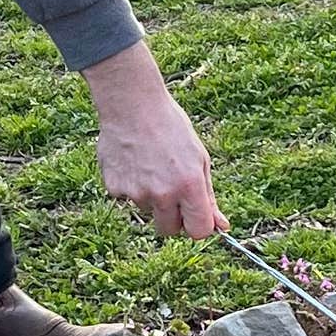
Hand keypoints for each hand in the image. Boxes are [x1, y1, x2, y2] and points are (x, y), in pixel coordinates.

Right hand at [83, 40, 224, 238]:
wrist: (131, 104)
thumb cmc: (170, 126)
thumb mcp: (198, 157)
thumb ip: (208, 196)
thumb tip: (221, 226)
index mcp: (189, 185)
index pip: (198, 231)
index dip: (198, 226)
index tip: (194, 215)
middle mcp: (163, 194)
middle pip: (169, 230)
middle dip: (173, 218)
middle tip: (170, 189)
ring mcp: (136, 193)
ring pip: (147, 210)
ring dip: (151, 196)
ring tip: (150, 164)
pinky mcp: (114, 188)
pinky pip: (126, 198)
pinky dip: (130, 185)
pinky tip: (133, 161)